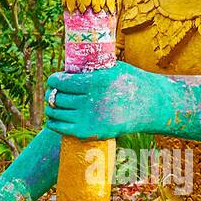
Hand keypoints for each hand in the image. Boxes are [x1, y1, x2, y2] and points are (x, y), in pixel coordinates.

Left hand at [44, 63, 166, 138]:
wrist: (149, 105)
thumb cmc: (129, 82)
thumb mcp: (111, 68)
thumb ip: (90, 69)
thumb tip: (66, 69)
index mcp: (96, 82)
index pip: (63, 81)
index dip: (54, 80)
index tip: (54, 79)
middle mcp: (91, 100)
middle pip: (58, 97)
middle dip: (52, 93)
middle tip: (53, 91)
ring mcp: (90, 118)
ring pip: (57, 112)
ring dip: (51, 107)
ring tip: (52, 104)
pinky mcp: (90, 132)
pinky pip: (62, 128)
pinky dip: (54, 122)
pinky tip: (54, 117)